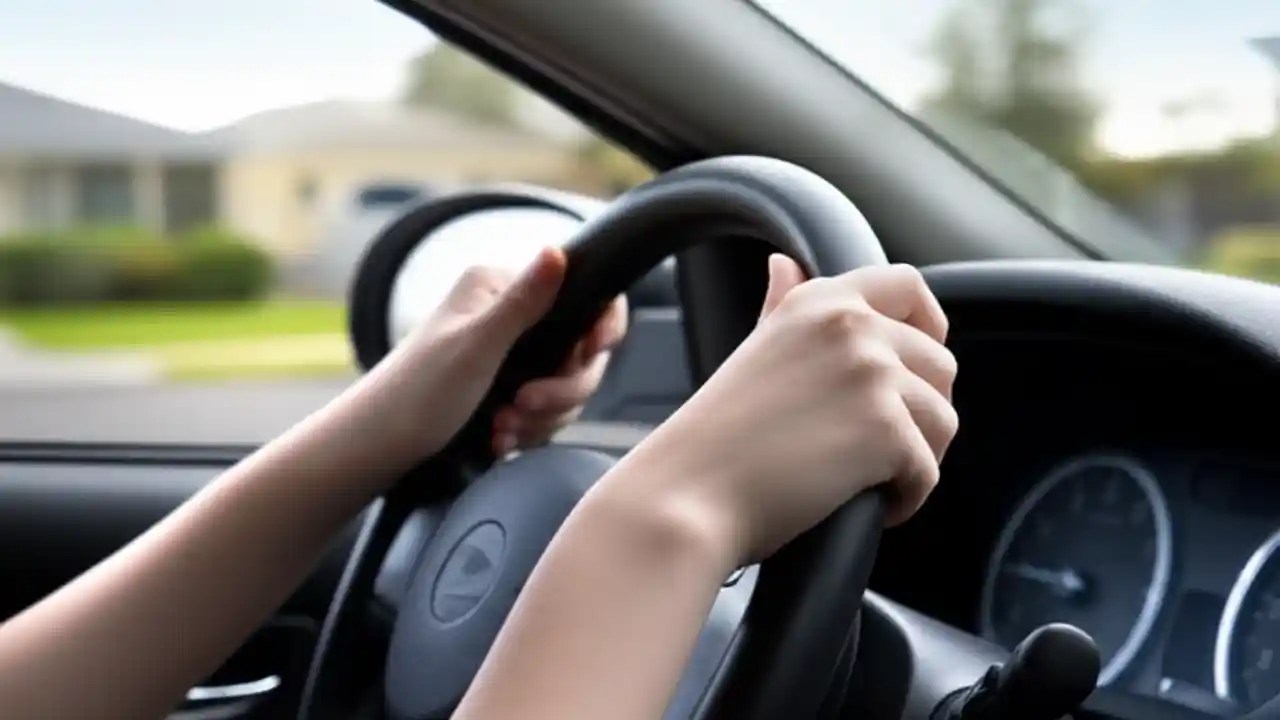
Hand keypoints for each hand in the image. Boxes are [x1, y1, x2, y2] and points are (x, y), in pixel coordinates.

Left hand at [367, 247, 626, 463]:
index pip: (581, 290)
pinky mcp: (508, 389)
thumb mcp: (476, 346)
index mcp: (499, 288)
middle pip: (580, 349)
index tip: (591, 353)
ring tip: (504, 429)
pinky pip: (547, 411)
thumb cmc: (416, 393)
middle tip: (525, 407)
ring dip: (542, 416)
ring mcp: (510, 354)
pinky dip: (529, 430)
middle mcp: (508, 313)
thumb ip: (523, 303)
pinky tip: (501, 441)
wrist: (378, 447)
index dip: (600, 325)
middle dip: (560, 389)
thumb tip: (558, 252)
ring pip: (567, 385)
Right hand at [606, 255, 956, 566]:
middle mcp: (851, 325)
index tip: (917, 367)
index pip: (908, 287)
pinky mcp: (886, 429)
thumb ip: (781, 306)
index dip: (928, 327)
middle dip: (922, 412)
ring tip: (870, 482)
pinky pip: (927, 471)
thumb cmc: (715, 438)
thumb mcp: (753, 351)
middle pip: (940, 364)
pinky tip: (864, 506)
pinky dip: (905, 500)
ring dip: (917, 458)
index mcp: (819, 300)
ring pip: (942, 420)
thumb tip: (784, 264)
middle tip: (878, 451)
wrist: (690, 495)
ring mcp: (872, 374)